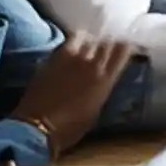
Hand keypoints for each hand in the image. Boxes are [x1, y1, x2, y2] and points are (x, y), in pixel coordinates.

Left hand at [11, 34, 133, 154]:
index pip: (122, 52)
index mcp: (105, 80)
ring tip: (92, 42)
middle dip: (110, 41)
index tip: (127, 45)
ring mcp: (71, 59)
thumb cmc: (71, 127)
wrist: (37, 126)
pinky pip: (68, 42)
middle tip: (111, 42)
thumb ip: (101, 90)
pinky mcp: (53, 59)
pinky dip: (75, 41)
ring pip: (88, 38)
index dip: (126, 46)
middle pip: (106, 42)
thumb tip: (102, 80)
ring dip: (92, 40)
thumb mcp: (96, 109)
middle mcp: (91, 65)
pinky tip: (75, 45)